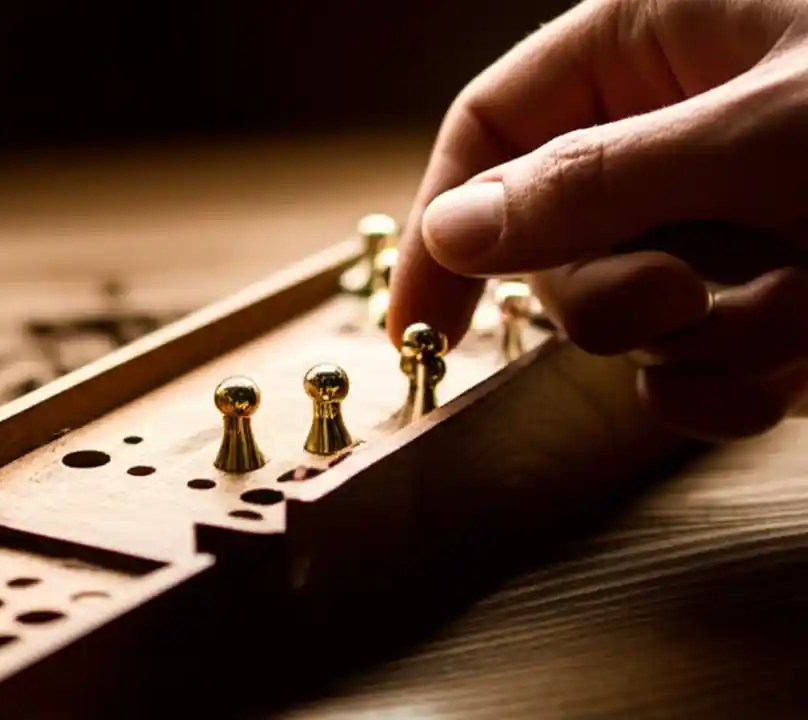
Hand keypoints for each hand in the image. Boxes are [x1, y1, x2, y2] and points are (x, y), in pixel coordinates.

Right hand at [388, 0, 807, 440]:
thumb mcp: (765, 133)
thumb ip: (596, 181)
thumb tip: (447, 232)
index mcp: (651, 43)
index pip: (493, 126)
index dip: (445, 221)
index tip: (416, 327)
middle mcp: (673, 130)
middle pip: (555, 241)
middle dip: (613, 293)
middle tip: (682, 297)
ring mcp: (724, 218)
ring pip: (629, 316)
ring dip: (703, 338)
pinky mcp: (772, 294)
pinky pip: (696, 366)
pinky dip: (729, 386)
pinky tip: (788, 377)